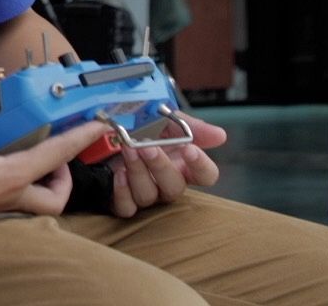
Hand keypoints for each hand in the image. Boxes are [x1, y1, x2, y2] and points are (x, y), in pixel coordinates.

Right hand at [0, 65, 109, 232]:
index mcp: (11, 179)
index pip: (57, 156)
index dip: (80, 138)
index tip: (99, 126)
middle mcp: (9, 198)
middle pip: (53, 201)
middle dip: (62, 181)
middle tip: (57, 158)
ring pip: (31, 202)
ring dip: (38, 183)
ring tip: (30, 156)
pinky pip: (7, 198)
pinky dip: (11, 181)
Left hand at [107, 114, 226, 216]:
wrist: (106, 128)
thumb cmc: (141, 126)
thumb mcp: (165, 119)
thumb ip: (190, 126)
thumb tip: (221, 136)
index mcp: (183, 165)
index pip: (206, 176)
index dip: (201, 166)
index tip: (189, 149)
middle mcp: (166, 183)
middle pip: (175, 189)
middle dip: (161, 166)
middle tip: (147, 146)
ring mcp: (145, 193)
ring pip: (148, 196)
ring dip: (138, 172)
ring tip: (128, 150)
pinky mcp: (122, 200)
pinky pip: (127, 208)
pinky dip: (122, 192)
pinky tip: (118, 174)